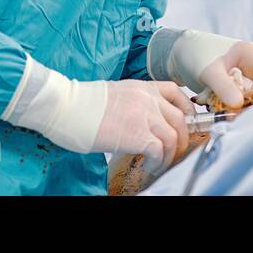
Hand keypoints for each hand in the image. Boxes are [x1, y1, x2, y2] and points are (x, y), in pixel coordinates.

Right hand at [2, 59, 193, 171]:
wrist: (66, 106)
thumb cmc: (81, 103)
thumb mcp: (114, 93)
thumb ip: (133, 102)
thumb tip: (139, 119)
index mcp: (141, 86)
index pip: (176, 92)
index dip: (187, 109)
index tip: (187, 122)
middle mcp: (147, 99)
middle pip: (181, 118)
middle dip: (182, 138)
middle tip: (173, 151)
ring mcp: (144, 116)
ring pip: (174, 137)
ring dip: (170, 155)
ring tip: (158, 163)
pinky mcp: (137, 134)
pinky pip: (160, 151)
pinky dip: (158, 162)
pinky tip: (148, 166)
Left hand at [156, 29, 252, 107]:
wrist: (178, 54)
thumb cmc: (194, 54)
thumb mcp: (208, 70)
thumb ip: (223, 86)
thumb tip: (239, 105)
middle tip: (235, 119)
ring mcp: (246, 79)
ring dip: (241, 112)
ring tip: (222, 114)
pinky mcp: (236, 89)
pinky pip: (241, 105)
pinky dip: (231, 111)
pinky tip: (217, 110)